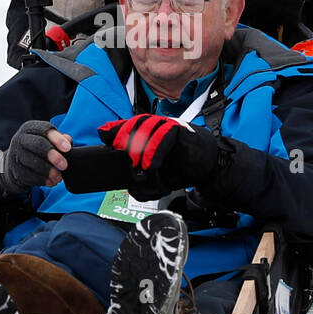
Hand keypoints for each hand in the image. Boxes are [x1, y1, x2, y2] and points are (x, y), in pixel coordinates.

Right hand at [0, 121, 70, 198]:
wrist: (15, 164)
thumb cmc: (37, 150)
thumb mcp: (48, 141)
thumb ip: (60, 139)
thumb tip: (68, 140)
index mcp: (30, 128)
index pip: (44, 129)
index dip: (57, 139)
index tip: (68, 148)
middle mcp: (20, 139)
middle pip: (38, 144)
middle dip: (53, 156)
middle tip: (64, 165)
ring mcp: (15, 155)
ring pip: (33, 162)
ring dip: (49, 171)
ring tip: (59, 177)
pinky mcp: (14, 170)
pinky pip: (29, 176)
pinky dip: (43, 180)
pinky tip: (52, 182)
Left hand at [98, 114, 218, 198]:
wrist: (207, 166)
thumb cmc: (183, 168)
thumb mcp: (158, 181)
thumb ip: (143, 186)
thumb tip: (131, 188)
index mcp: (148, 134)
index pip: (127, 127)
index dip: (114, 130)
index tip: (105, 137)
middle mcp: (156, 127)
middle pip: (134, 124)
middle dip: (124, 139)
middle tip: (123, 159)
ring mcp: (167, 126)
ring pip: (147, 128)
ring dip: (139, 147)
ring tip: (138, 166)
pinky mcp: (180, 130)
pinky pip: (164, 135)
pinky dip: (155, 151)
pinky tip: (152, 165)